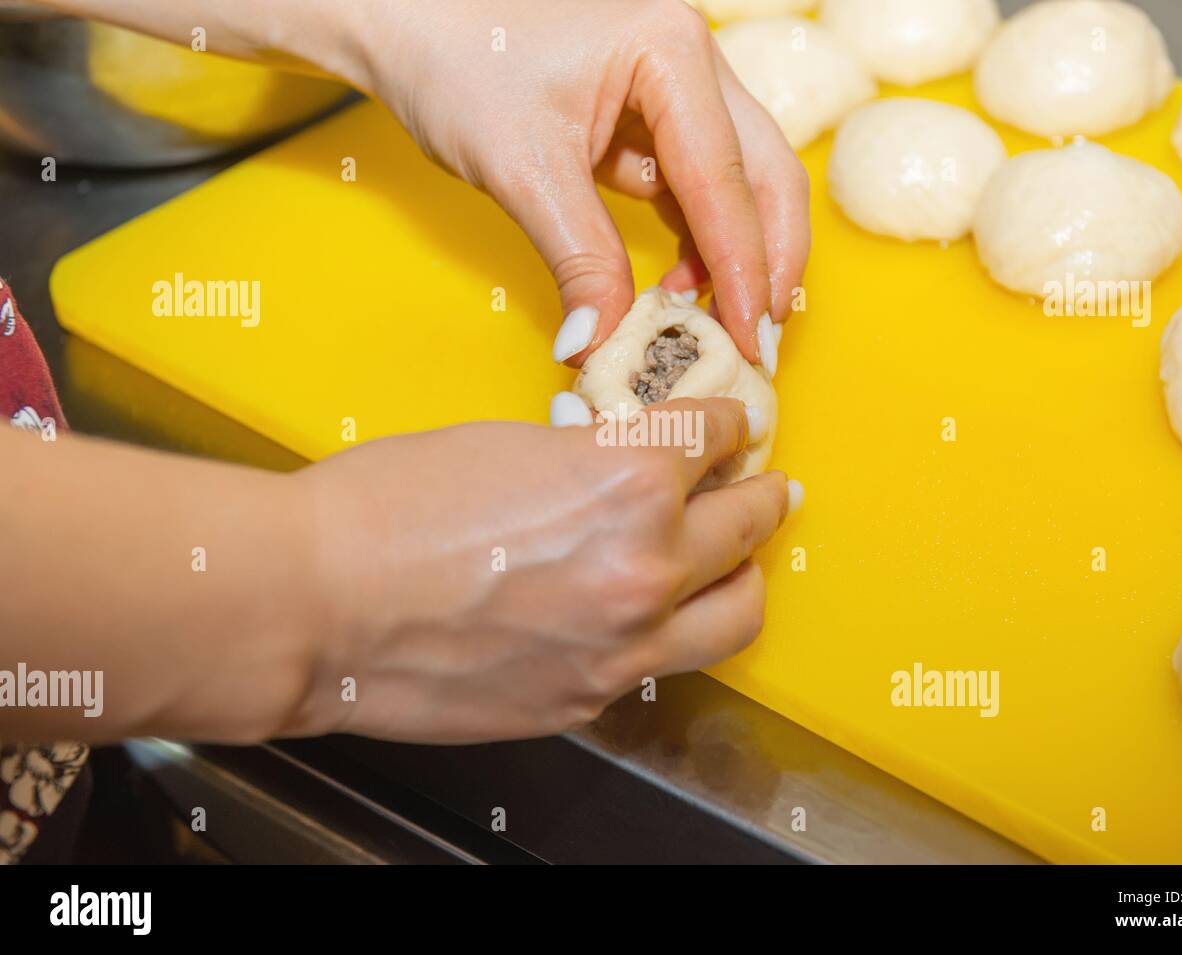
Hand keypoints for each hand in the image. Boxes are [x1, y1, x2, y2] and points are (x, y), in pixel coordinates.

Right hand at [287, 398, 791, 742]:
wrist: (314, 605)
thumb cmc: (384, 510)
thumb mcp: (508, 446)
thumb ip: (592, 461)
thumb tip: (624, 473)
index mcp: (631, 479)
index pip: (717, 436)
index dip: (727, 423)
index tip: (730, 424)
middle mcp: (648, 566)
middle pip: (749, 523)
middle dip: (762, 494)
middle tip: (765, 487)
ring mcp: (624, 646)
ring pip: (738, 613)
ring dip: (744, 576)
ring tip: (737, 563)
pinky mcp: (589, 700)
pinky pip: (662, 664)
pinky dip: (670, 632)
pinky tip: (649, 615)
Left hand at [360, 0, 809, 370]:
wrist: (410, 18)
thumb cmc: (458, 61)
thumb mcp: (522, 168)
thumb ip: (577, 258)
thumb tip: (601, 345)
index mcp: (672, 54)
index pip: (726, 181)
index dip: (744, 271)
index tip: (751, 344)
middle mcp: (694, 64)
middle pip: (764, 178)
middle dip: (766, 265)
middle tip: (757, 345)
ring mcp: (679, 91)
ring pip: (738, 188)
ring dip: (733, 260)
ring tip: (711, 328)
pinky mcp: (654, 121)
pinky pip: (695, 191)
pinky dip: (696, 244)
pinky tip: (676, 288)